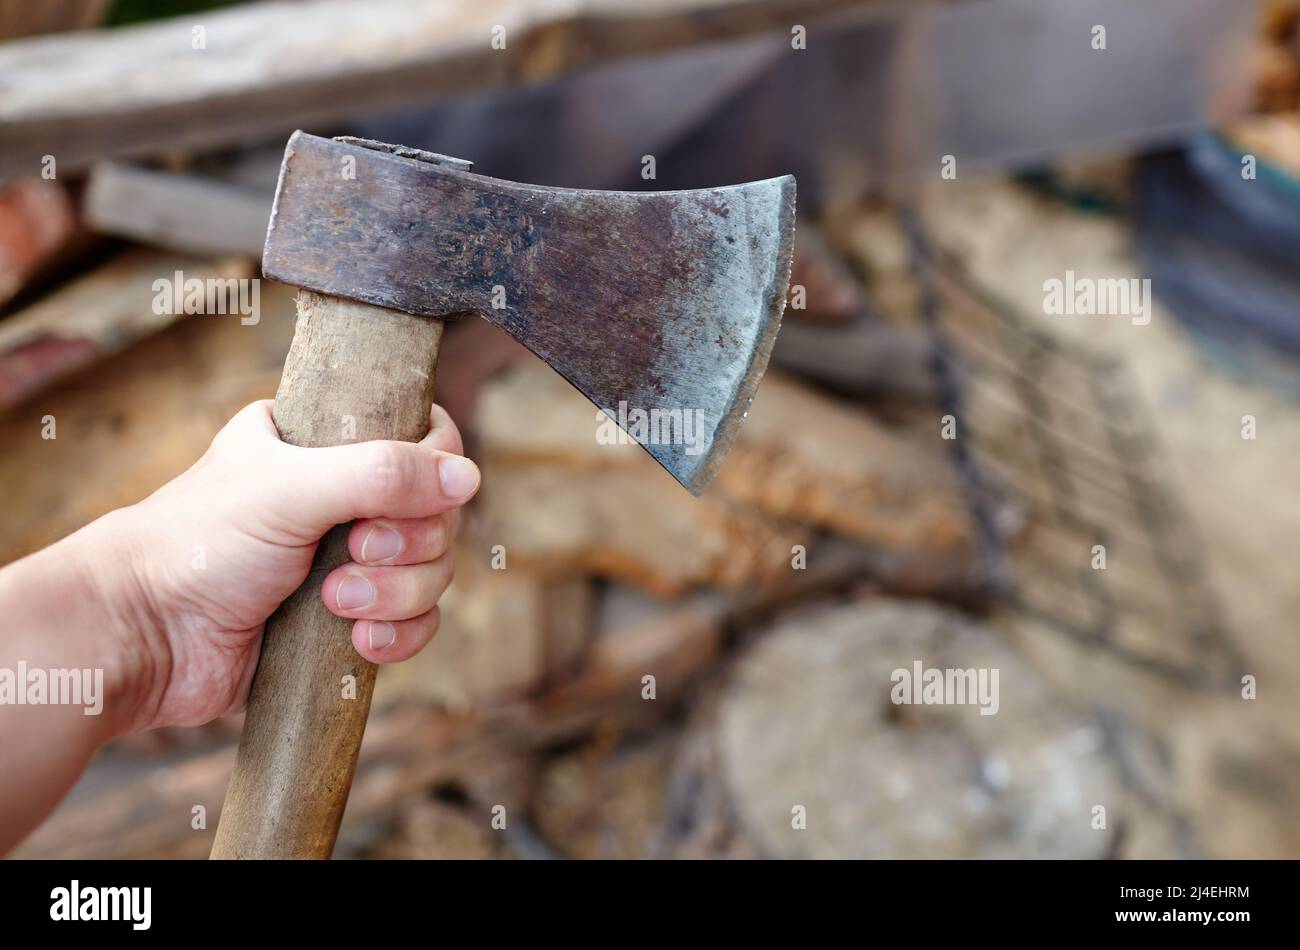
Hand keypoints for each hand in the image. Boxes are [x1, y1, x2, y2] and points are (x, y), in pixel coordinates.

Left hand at [98, 399, 478, 731]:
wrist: (144, 639)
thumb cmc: (197, 546)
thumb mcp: (291, 489)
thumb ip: (380, 474)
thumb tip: (469, 476)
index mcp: (323, 439)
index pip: (424, 436)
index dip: (431, 472)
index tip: (398, 497)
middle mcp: (342, 495)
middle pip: (437, 513)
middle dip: (407, 545)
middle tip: (354, 552)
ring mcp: (349, 559)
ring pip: (433, 571)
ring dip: (398, 593)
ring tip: (337, 601)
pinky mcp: (348, 620)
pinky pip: (416, 624)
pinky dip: (398, 635)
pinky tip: (357, 641)